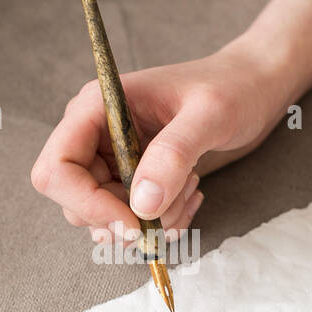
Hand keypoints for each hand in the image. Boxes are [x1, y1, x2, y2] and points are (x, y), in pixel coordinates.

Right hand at [31, 37, 288, 238]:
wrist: (254, 88)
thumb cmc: (232, 88)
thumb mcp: (209, 116)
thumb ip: (173, 155)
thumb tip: (141, 205)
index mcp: (96, 108)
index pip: (57, 170)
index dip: (87, 204)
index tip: (134, 222)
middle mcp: (95, 134)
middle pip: (76, 202)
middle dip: (126, 217)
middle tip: (173, 202)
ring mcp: (112, 159)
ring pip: (106, 218)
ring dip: (151, 222)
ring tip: (190, 188)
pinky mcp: (132, 178)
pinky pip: (132, 219)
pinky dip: (163, 221)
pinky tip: (191, 193)